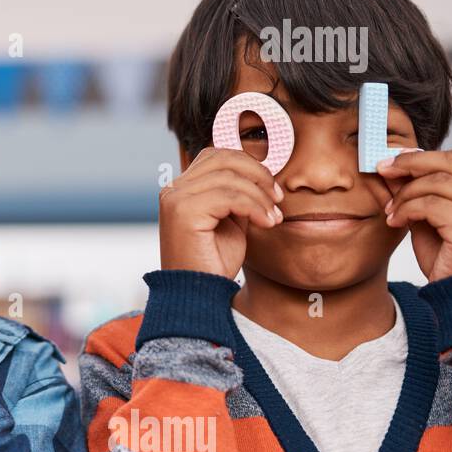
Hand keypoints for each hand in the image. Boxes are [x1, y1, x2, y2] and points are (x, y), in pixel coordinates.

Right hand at [158, 147, 282, 277]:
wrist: (198, 295)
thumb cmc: (213, 263)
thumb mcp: (231, 221)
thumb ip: (238, 196)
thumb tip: (261, 175)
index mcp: (181, 189)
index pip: (216, 156)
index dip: (249, 165)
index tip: (272, 191)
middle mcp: (173, 189)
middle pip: (223, 158)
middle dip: (258, 174)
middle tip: (278, 199)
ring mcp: (176, 199)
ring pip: (230, 177)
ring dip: (260, 195)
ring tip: (273, 217)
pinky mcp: (183, 212)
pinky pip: (230, 196)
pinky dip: (255, 207)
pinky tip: (266, 223)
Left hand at [379, 148, 451, 281]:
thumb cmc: (447, 257)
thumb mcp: (430, 216)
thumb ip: (418, 190)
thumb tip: (392, 163)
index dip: (425, 156)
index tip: (394, 160)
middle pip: (449, 162)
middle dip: (410, 164)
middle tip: (382, 170)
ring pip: (435, 183)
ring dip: (404, 195)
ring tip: (391, 210)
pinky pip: (429, 205)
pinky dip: (406, 210)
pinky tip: (396, 222)